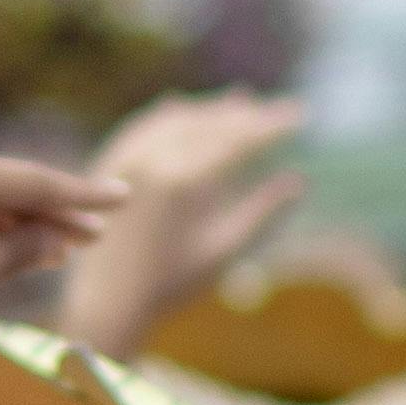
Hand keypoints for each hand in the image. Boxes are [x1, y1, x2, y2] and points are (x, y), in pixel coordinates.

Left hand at [55, 89, 305, 354]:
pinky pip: (142, 128)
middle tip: (276, 109)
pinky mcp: (106, 164)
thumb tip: (298, 180)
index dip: (271, 126)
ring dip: (210, 112)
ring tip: (240, 103)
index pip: (237, 140)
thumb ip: (262, 212)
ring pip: (177, 120)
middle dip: (246, 115)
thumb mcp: (225, 249)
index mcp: (185, 182)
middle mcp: (153, 161)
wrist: (106, 301)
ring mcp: (126, 159)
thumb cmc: (172, 283)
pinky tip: (185, 109)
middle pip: (209, 124)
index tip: (299, 115)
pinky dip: (168, 117)